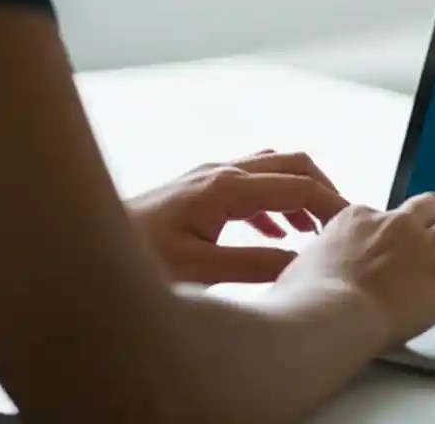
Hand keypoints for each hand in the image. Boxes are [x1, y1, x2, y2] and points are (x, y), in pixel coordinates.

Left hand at [127, 150, 348, 283]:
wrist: (81, 247)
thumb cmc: (134, 259)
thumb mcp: (200, 272)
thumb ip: (256, 264)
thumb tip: (303, 261)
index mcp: (227, 187)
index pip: (299, 186)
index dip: (333, 205)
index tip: (353, 230)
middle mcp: (220, 172)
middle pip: (293, 163)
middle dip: (324, 190)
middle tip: (344, 224)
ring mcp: (208, 176)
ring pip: (273, 169)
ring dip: (300, 192)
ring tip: (318, 229)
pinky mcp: (197, 189)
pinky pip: (252, 183)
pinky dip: (276, 202)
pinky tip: (277, 233)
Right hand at [271, 192, 434, 349]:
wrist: (326, 318)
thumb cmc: (303, 301)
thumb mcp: (298, 268)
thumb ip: (312, 265)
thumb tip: (304, 276)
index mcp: (358, 219)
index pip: (382, 214)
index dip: (390, 229)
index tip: (392, 241)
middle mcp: (396, 225)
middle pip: (430, 203)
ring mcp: (425, 249)